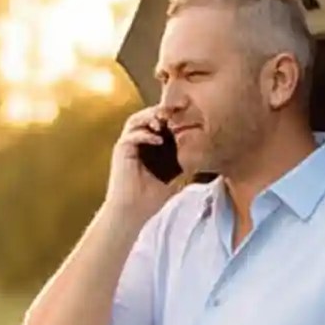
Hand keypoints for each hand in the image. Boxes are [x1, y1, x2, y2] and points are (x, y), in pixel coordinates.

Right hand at [104, 106, 176, 223]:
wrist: (134, 212)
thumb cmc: (152, 199)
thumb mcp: (175, 178)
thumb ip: (184, 164)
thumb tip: (204, 157)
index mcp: (148, 147)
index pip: (158, 124)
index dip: (169, 117)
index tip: (185, 116)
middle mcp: (136, 143)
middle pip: (145, 116)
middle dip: (159, 112)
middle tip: (175, 113)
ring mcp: (127, 146)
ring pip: (135, 120)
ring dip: (149, 117)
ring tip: (163, 122)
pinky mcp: (120, 152)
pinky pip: (131, 135)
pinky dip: (144, 134)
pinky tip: (158, 140)